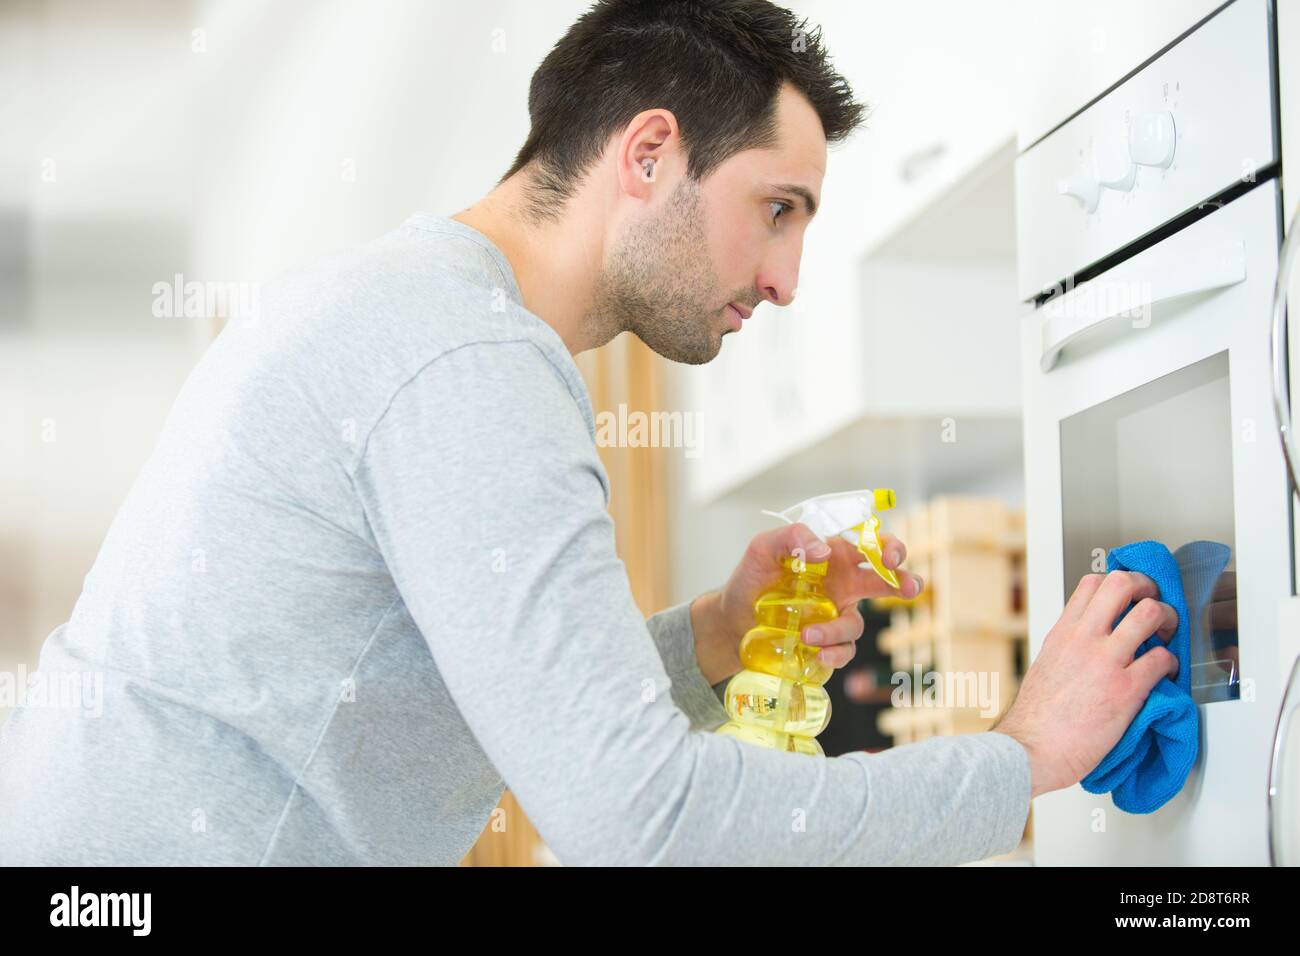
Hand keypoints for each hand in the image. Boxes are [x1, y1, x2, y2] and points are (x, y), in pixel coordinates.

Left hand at [690, 521, 923, 685]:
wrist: (731, 619)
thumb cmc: (751, 578)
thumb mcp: (763, 548)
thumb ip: (792, 537)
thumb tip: (823, 551)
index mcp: (833, 556)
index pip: (871, 545)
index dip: (889, 548)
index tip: (890, 557)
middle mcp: (843, 584)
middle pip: (886, 581)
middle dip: (904, 582)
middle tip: (909, 588)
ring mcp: (836, 615)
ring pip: (855, 624)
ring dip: (837, 630)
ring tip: (808, 634)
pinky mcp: (827, 642)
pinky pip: (844, 650)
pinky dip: (835, 652)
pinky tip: (817, 652)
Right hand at [993, 571, 1178, 798]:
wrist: (1029, 750)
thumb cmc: (1036, 720)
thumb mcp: (1046, 668)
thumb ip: (1069, 649)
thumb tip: (1090, 647)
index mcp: (1062, 633)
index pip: (1093, 583)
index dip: (1118, 583)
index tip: (1130, 597)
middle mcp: (1083, 639)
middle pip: (1123, 583)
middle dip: (1148, 588)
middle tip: (1154, 607)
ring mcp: (1105, 661)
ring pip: (1151, 612)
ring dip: (1168, 621)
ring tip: (1167, 636)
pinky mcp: (1126, 689)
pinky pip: (1163, 658)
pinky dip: (1172, 663)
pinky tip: (1165, 674)